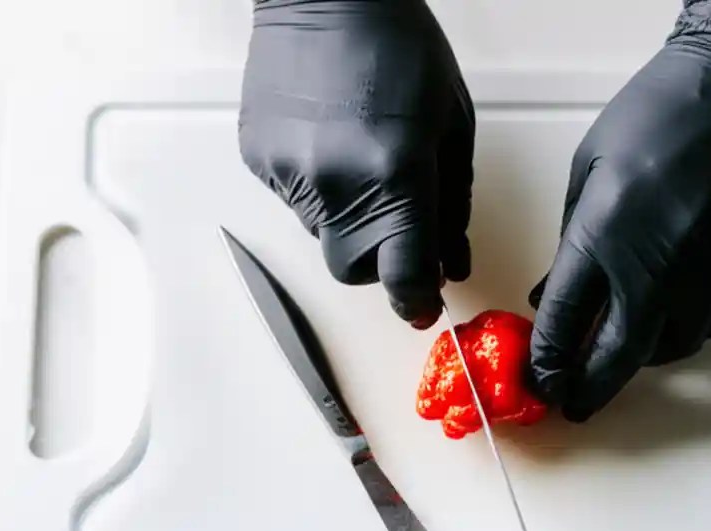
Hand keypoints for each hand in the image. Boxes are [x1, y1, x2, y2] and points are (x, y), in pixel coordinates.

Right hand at [239, 0, 473, 328]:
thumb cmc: (399, 46)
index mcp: (395, 173)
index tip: (422, 305)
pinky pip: (293, 200)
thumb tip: (450, 262)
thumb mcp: (451, 125)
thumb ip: (451, 205)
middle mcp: (336, 183)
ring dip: (348, 215)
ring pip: (323, 234)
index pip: (403, 275)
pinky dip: (316, 185)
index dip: (416, 300)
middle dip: (379, 258)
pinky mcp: (259, 159)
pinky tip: (327, 138)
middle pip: (354, 269)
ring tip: (358, 154)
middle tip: (395, 218)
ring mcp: (290, 173)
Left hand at [528, 0, 710, 420]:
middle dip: (589, 390)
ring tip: (621, 350)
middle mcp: (658, 271)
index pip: (565, 325)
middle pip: (617, 359)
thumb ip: (570, 241)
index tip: (541, 377)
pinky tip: (673, 314)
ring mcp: (708, 278)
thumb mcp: (587, 171)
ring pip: (671, 349)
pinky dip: (688, 329)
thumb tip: (556, 292)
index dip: (548, 361)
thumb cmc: (662, 114)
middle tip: (575, 405)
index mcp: (605, 240)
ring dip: (640, 356)